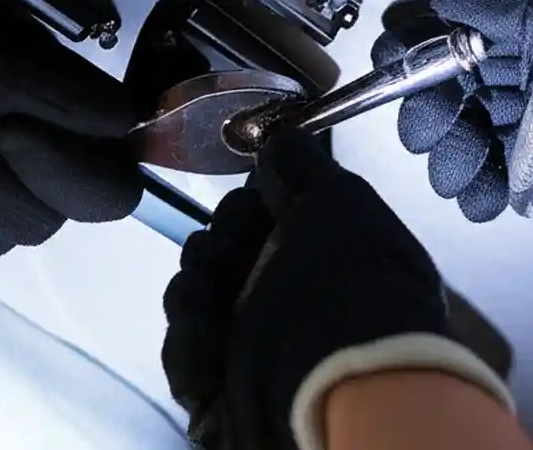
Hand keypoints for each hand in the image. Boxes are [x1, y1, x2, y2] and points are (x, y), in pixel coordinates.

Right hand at [162, 132, 511, 449]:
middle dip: (218, 242)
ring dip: (197, 288)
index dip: (249, 205)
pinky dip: (190, 338)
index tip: (252, 200)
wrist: (337, 381)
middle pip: (225, 257)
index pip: (268, 223)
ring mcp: (256, 352)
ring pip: (197, 301)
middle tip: (232, 247)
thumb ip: (302, 164)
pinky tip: (207, 331)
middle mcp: (296, 308)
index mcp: (331, 263)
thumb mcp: (340, 200)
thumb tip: (279, 139)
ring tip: (211, 292)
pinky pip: (184, 352)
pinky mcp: (220, 393)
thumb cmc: (349, 284)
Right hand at [372, 0, 532, 308]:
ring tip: (474, 162)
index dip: (420, 37)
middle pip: (440, 78)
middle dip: (428, 104)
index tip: (394, 54)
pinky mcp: (511, 170)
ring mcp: (514, 124)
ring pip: (445, 128)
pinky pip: (465, 172)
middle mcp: (523, 76)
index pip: (461, 23)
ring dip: (449, 149)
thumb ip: (509, 8)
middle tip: (433, 125)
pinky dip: (470, 183)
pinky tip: (491, 189)